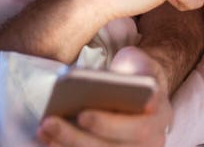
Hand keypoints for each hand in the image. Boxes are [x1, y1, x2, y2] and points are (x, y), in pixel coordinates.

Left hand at [37, 47, 171, 146]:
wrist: (147, 91)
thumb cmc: (139, 74)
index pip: (137, 128)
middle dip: (76, 137)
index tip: (82, 114)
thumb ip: (128, 69)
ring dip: (66, 146)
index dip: (108, 124)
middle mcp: (151, 143)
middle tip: (49, 122)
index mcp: (160, 118)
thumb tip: (101, 80)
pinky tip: (46, 138)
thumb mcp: (139, 64)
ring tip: (43, 128)